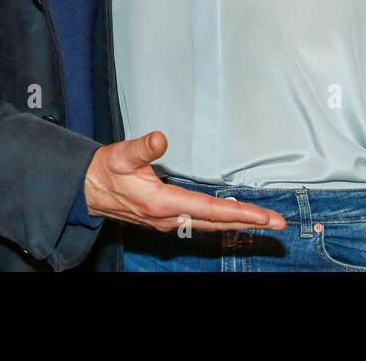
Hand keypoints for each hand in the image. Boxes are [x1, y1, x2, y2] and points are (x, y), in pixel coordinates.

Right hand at [84, 130, 286, 231]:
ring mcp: (169, 221)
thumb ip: (142, 147)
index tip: (262, 216)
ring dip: (239, 225)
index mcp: (162, 203)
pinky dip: (223, 223)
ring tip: (265, 224)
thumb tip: (161, 137)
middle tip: (279, 224)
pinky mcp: (168, 219)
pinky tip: (235, 221)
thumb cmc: (105, 171)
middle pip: (217, 223)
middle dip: (249, 224)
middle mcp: (169, 218)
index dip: (238, 213)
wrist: (86, 191)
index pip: (209, 210)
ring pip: (211, 226)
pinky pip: (202, 224)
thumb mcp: (121, 155)